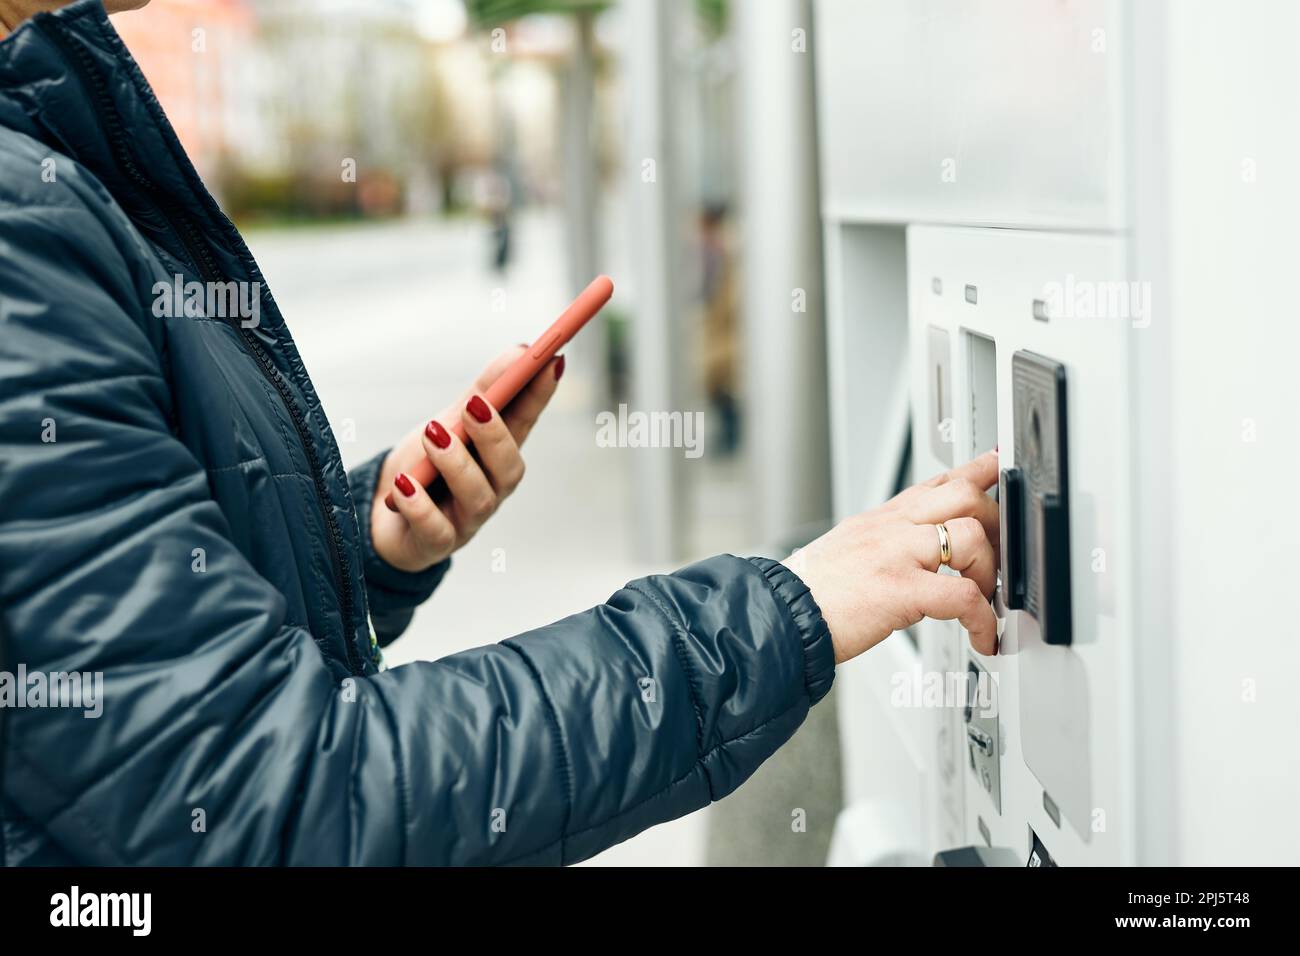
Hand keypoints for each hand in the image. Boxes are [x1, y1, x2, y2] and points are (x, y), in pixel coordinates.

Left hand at [371, 346, 562, 571]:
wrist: (379, 518)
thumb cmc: (424, 468)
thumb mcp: (448, 423)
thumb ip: (483, 392)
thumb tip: (521, 352)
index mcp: (495, 456)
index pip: (525, 422)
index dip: (540, 394)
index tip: (550, 359)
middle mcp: (489, 489)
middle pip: (509, 468)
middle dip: (496, 435)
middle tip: (476, 404)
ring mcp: (465, 519)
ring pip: (477, 497)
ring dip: (456, 464)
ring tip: (432, 434)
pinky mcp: (434, 544)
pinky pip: (435, 529)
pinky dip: (420, 507)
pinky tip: (404, 486)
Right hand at [783, 450, 1000, 661]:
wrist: (780, 616)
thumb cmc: (812, 593)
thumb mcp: (849, 551)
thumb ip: (886, 544)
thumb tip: (915, 555)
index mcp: (882, 519)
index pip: (937, 480)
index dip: (976, 471)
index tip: (998, 466)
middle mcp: (891, 527)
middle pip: (964, 495)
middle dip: (995, 524)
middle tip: (999, 557)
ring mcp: (896, 553)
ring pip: (970, 536)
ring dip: (989, 572)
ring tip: (983, 600)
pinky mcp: (900, 588)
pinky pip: (964, 595)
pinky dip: (982, 619)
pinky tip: (981, 636)